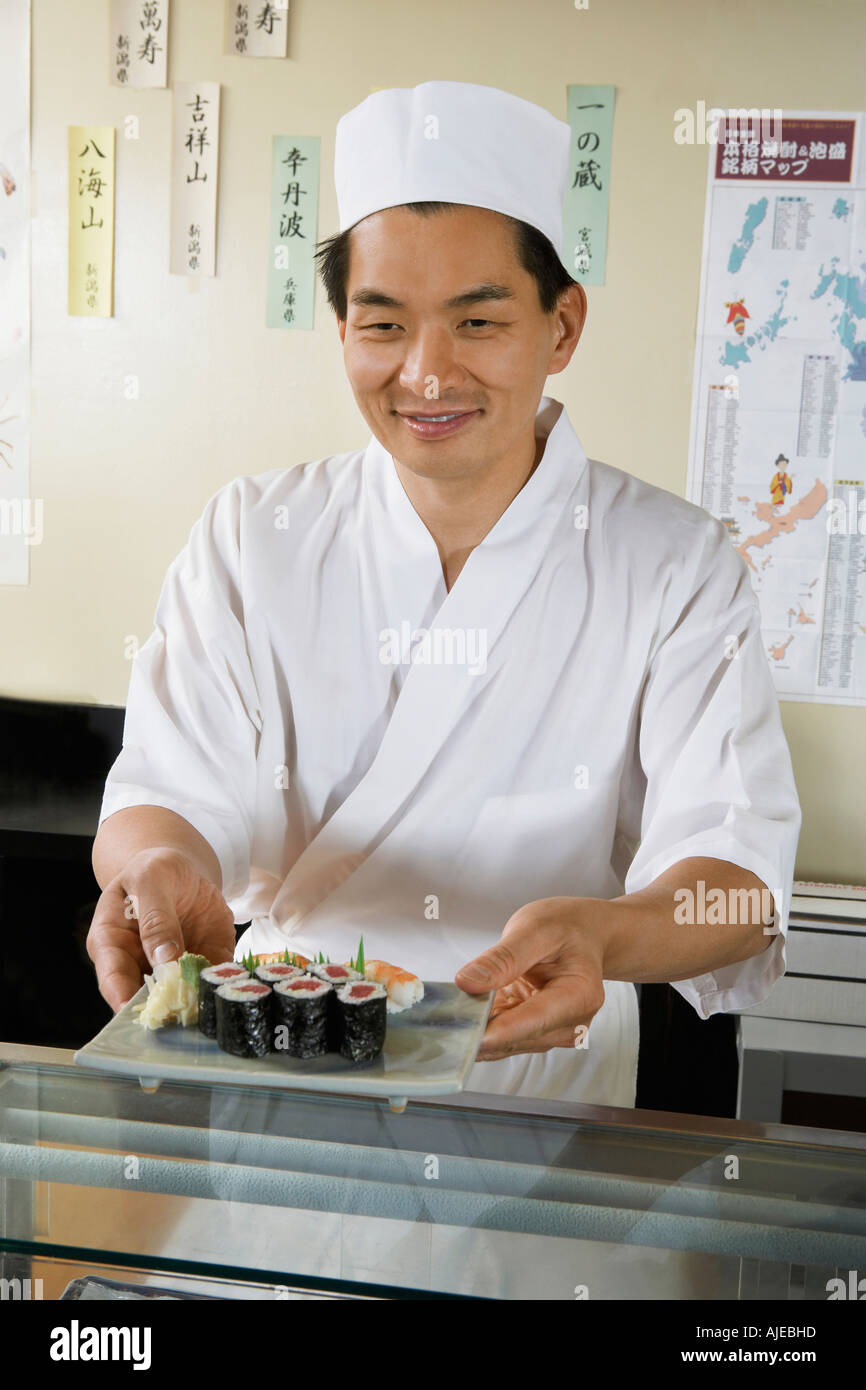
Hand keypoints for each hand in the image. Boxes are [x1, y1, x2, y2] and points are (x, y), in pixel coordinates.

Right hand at [86, 847, 235, 1011]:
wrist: (182, 870)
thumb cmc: (154, 869)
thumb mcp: (150, 880)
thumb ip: (155, 916)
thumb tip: (164, 958)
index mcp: (112, 943)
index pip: (112, 979)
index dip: (124, 1000)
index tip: (144, 1013)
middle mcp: (137, 964)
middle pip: (145, 998)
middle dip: (164, 1008)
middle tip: (183, 1012)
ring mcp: (169, 969)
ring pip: (179, 996)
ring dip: (195, 1002)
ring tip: (210, 1000)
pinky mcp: (200, 965)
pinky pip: (208, 983)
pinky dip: (218, 987)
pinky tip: (229, 987)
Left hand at [454, 897, 606, 1061]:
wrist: (583, 934)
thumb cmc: (566, 928)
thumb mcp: (534, 929)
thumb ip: (502, 958)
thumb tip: (467, 982)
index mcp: (579, 995)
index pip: (532, 1021)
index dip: (495, 1032)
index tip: (462, 1034)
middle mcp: (571, 1024)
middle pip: (516, 1038)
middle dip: (478, 1030)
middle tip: (439, 1021)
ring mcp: (553, 1032)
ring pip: (505, 1043)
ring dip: (476, 1031)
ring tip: (445, 1017)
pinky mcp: (535, 1033)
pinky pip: (502, 1036)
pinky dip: (481, 1027)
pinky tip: (461, 1015)